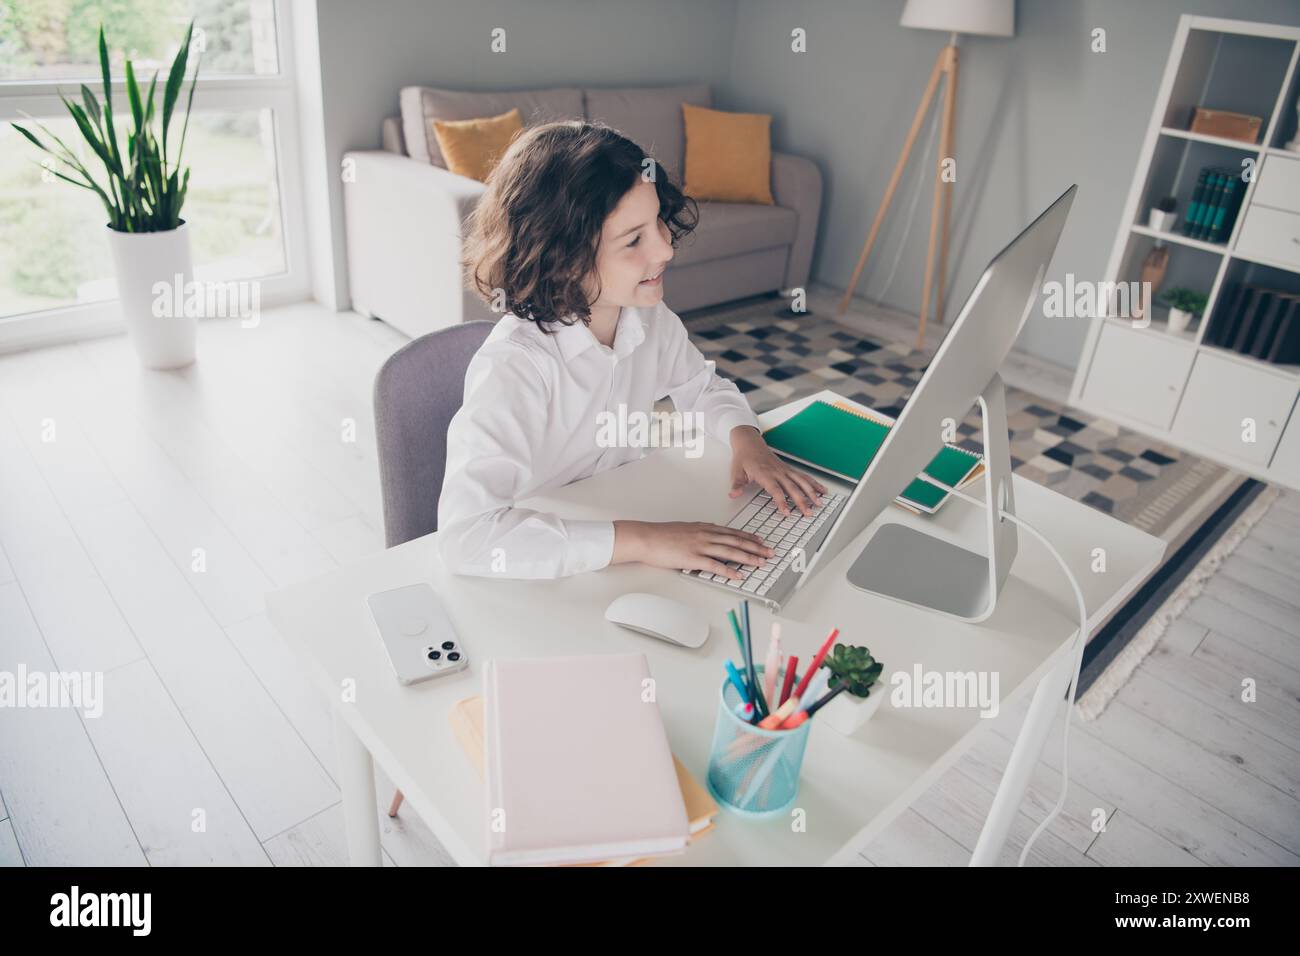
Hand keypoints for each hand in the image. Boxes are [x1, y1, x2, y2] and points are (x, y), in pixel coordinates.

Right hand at [611, 520, 773, 580]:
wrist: (647, 538)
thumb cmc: (662, 535)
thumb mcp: (684, 530)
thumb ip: (698, 533)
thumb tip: (709, 536)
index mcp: (704, 528)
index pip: (732, 532)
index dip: (748, 537)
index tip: (760, 541)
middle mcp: (706, 535)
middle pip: (736, 541)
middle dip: (755, 547)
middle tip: (769, 552)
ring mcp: (701, 546)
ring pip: (730, 551)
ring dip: (748, 557)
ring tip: (761, 563)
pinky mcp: (693, 558)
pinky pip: (715, 565)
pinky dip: (729, 570)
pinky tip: (739, 575)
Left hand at [727, 426, 826, 516]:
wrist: (749, 442)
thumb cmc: (744, 457)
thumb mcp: (737, 471)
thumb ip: (737, 485)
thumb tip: (733, 494)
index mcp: (765, 473)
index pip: (775, 490)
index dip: (781, 502)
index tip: (786, 512)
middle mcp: (777, 472)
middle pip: (792, 488)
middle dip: (801, 501)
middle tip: (808, 513)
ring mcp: (785, 470)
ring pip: (801, 481)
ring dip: (811, 492)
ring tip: (819, 503)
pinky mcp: (788, 469)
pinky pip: (804, 476)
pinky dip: (814, 483)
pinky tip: (822, 491)